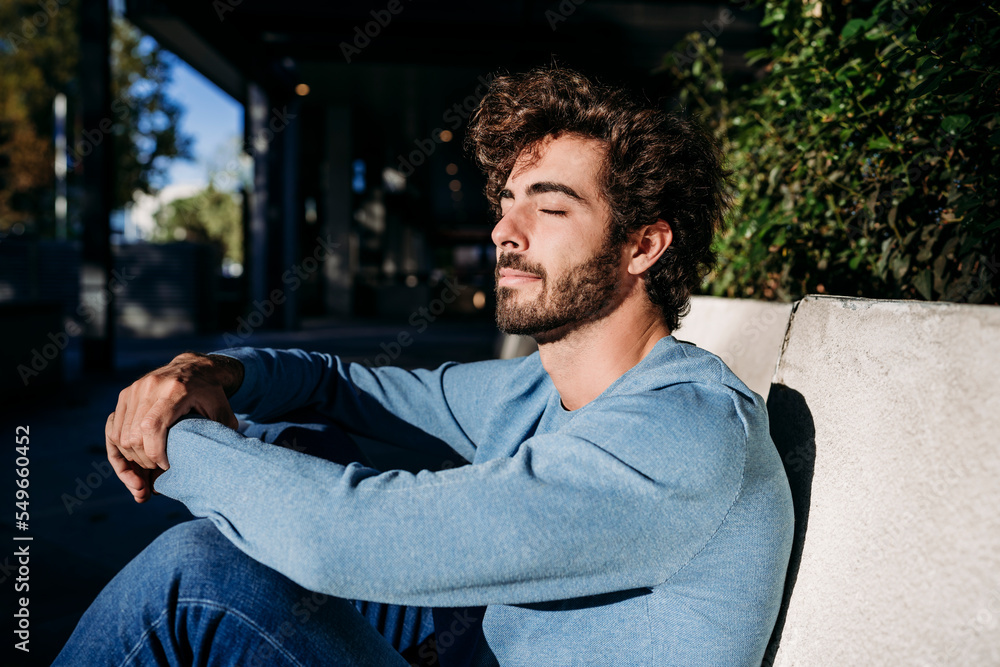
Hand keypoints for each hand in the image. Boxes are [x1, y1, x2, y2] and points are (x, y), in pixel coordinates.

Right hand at [105, 352, 242, 502]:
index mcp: (175, 391)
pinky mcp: (125, 395)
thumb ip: (220, 435)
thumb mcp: (223, 412)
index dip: (155, 453)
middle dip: (143, 461)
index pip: (152, 426)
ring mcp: (133, 390)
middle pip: (133, 435)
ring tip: (146, 473)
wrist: (194, 367)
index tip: (167, 467)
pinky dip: (120, 450)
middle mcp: (149, 387)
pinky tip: (133, 463)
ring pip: (120, 435)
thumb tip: (212, 464)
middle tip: (157, 474)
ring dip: (130, 460)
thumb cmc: (211, 394)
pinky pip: (113, 428)